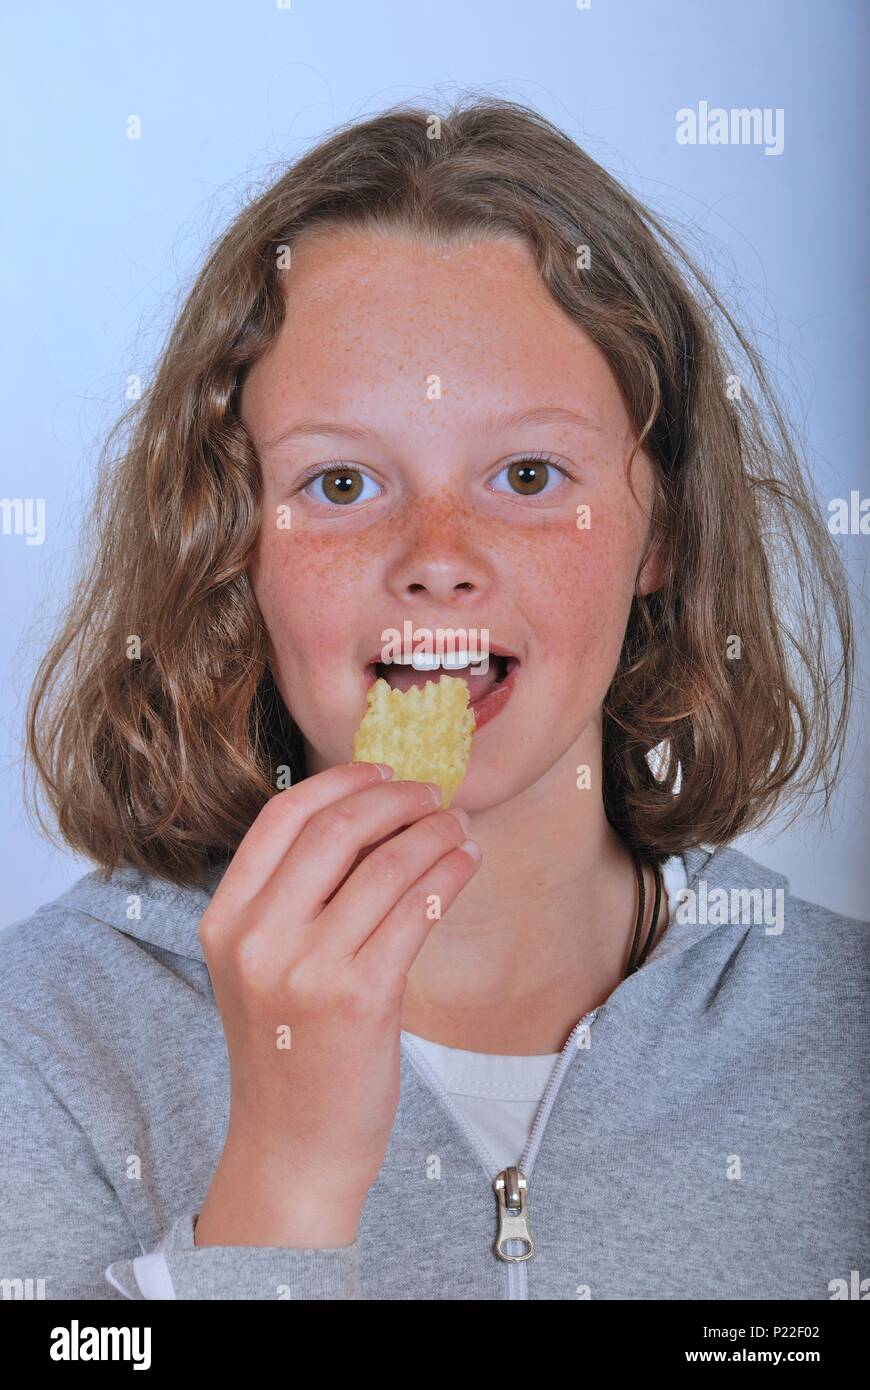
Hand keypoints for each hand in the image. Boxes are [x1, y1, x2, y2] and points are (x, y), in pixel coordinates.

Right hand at [194, 761, 480, 1247]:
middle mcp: (258, 938)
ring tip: (460, 827)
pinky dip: (450, 874)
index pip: (281, 817)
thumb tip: (371, 813)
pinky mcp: (361, 998)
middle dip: (396, 798)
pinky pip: (418, 909)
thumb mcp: (263, 966)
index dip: (340, 782)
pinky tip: (468, 864)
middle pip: (336, 829)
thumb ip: (293, 897)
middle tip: (434, 794)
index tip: (384, 771)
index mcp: (225, 920)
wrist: (294, 1148)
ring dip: (435, 833)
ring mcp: (307, 969)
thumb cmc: (291, 1050)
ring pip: (386, 865)